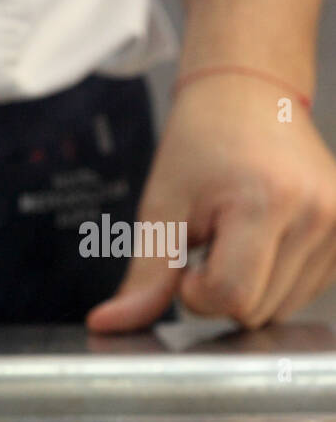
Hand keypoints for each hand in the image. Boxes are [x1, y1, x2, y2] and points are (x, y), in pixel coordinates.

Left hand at [87, 74, 335, 330]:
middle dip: (219, 291)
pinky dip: (274, 282)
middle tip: (210, 241)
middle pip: (255, 311)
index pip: (230, 297)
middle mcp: (319, 216)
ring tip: (238, 236)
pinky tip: (263, 242)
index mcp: (268, 204)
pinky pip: (303, 294)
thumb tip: (107, 324)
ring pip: (279, 310)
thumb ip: (144, 275)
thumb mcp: (161, 209)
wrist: (252, 96)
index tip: (186, 258)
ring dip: (247, 288)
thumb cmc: (201, 145)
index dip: (195, 292)